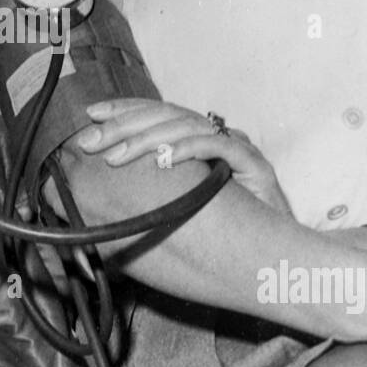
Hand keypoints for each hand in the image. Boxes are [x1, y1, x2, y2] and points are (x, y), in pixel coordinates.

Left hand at [75, 97, 291, 214]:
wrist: (275, 256)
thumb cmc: (223, 233)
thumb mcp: (176, 208)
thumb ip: (147, 194)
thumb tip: (101, 187)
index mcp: (197, 141)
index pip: (157, 113)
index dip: (124, 110)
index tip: (91, 115)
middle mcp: (216, 136)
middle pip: (166, 116)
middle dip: (123, 125)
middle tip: (90, 141)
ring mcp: (236, 147)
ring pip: (187, 127)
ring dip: (147, 140)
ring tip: (116, 157)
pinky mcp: (254, 165)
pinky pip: (220, 147)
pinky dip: (190, 149)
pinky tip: (165, 160)